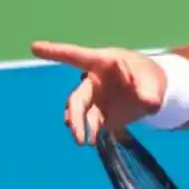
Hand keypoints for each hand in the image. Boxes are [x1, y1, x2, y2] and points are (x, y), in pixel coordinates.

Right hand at [30, 42, 168, 144]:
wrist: (151, 93)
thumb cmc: (149, 77)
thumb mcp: (154, 82)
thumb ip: (150, 91)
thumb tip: (149, 103)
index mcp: (103, 62)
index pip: (76, 56)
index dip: (56, 51)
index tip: (34, 47)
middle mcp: (93, 81)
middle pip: (77, 97)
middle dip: (74, 114)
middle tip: (76, 132)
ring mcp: (94, 99)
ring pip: (80, 112)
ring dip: (79, 126)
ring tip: (83, 141)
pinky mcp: (99, 115)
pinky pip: (89, 124)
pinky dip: (88, 132)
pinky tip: (90, 140)